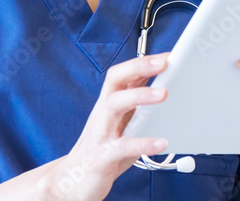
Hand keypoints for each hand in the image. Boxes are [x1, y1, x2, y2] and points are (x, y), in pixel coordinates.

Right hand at [38, 53, 170, 200]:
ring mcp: (99, 134)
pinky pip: (121, 147)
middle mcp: (102, 115)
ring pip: (114, 105)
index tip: (167, 55)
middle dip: (139, 67)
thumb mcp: (120, 126)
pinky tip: (161, 142)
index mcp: (108, 105)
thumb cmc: (102, 151)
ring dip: (139, 96)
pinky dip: (142, 143)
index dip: (143, 62)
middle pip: (115, 81)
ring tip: (163, 94)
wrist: (73, 183)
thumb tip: (162, 87)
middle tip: (164, 63)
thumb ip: (137, 108)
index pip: (122, 74)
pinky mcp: (100, 158)